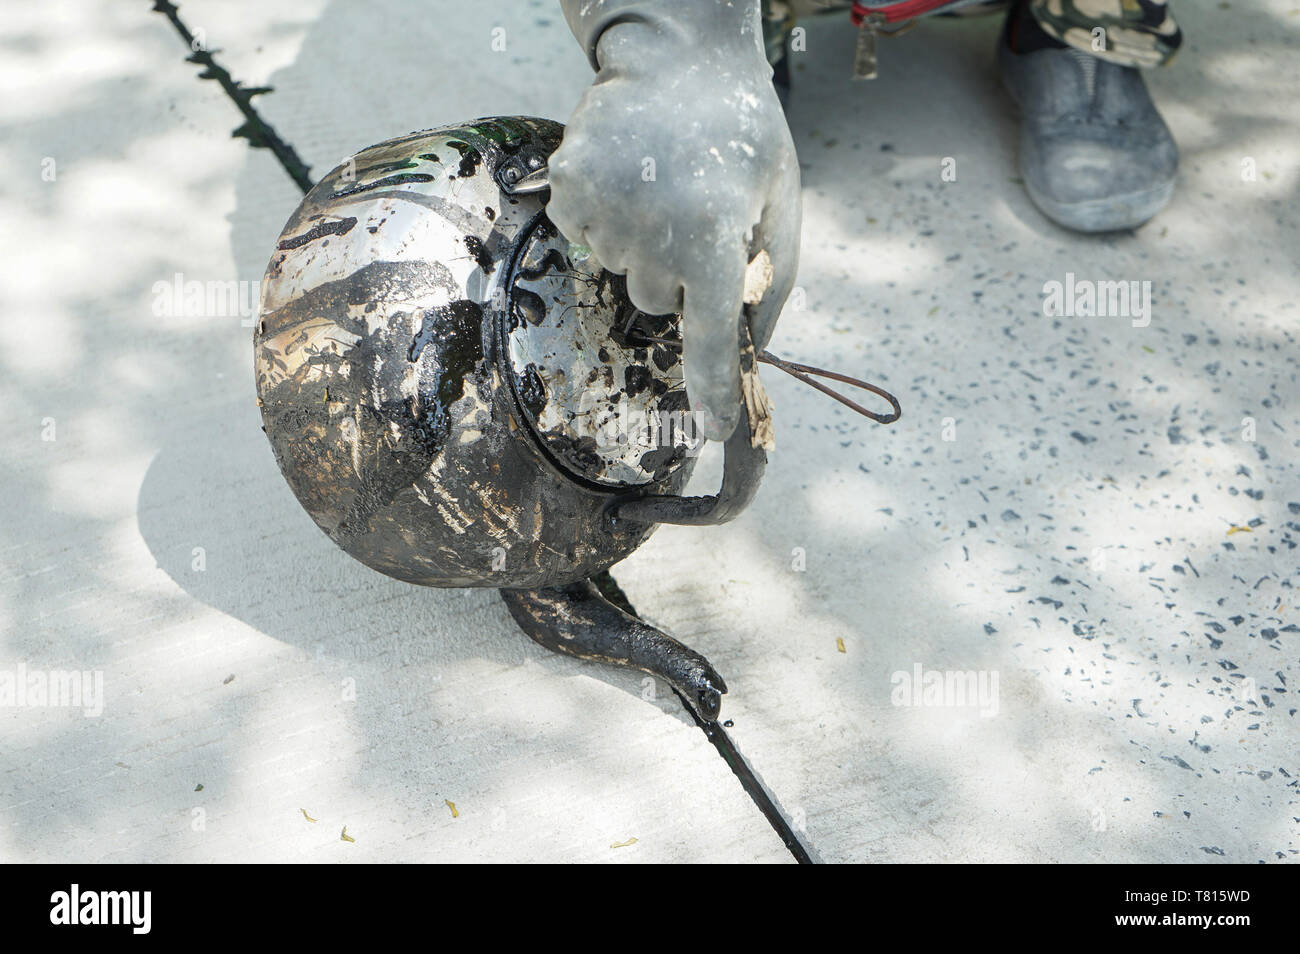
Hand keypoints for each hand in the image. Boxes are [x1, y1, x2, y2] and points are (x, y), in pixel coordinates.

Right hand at [548, 2, 800, 439]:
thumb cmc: (741, 134)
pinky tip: (628, 176)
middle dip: (678, 273)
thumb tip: (754, 350)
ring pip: (622, 269)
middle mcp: (653, 234)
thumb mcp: (780, 205)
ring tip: (660, 182)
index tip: (715, 431)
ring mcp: (602, 214)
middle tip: (692, 212)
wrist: (677, 54)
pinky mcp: (567, 193)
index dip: (713, 388)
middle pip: (658, 301)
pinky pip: (588, 239)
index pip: (711, 336)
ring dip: (642, 241)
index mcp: (714, 237)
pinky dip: (607, 218)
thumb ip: (771, 281)